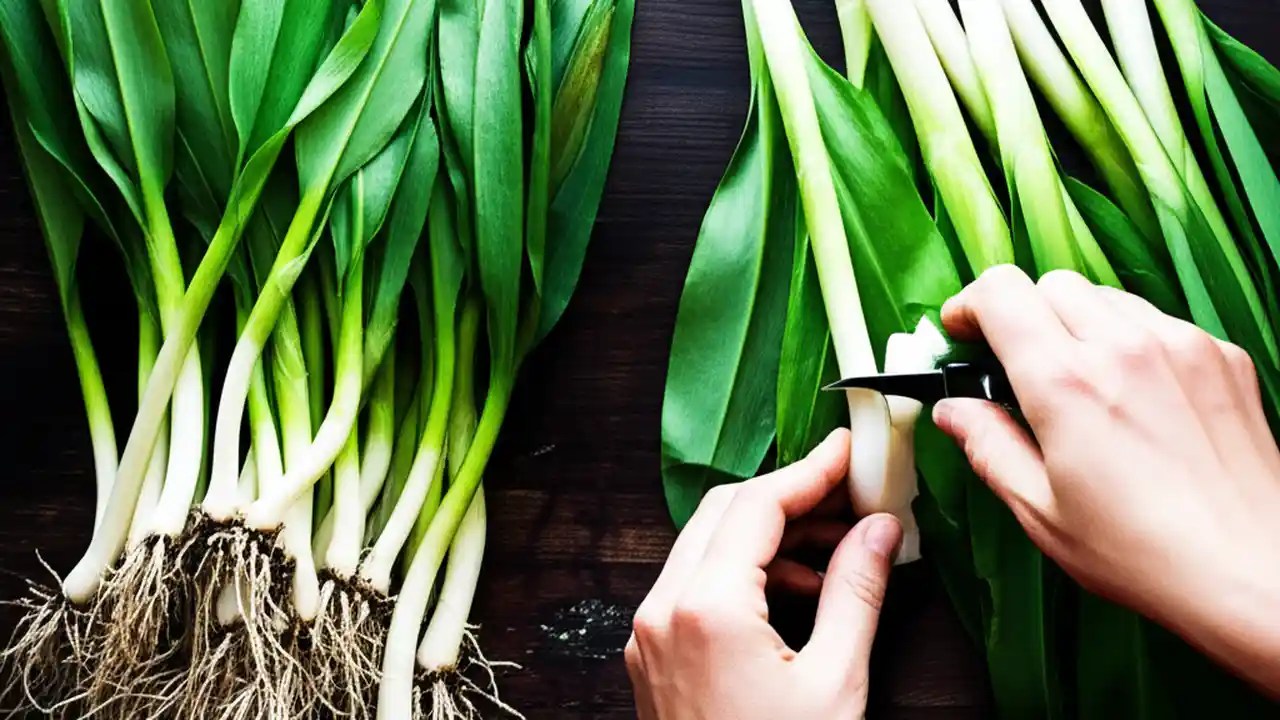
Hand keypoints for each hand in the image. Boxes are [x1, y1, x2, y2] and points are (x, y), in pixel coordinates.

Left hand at [626, 430, 902, 718]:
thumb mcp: (836, 682)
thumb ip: (856, 593)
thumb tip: (880, 530)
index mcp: (705, 608)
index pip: (758, 505)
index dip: (809, 472)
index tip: (848, 452)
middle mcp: (662, 610)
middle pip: (724, 514)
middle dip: (789, 497)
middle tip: (849, 495)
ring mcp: (650, 634)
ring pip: (706, 547)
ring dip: (767, 535)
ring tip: (835, 548)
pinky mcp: (653, 657)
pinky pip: (695, 587)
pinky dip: (743, 573)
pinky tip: (796, 590)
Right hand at [935, 266, 1279, 693]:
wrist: (1255, 573)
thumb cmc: (1146, 554)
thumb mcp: (1041, 511)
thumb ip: (988, 446)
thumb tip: (954, 410)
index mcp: (1066, 383)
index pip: (1001, 292)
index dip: (969, 304)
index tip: (963, 330)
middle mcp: (1124, 347)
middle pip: (1051, 285)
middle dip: (1022, 316)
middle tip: (1015, 364)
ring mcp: (1180, 345)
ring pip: (1105, 298)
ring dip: (1077, 324)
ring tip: (1079, 383)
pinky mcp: (1221, 356)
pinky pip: (1158, 322)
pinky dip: (1132, 343)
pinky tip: (1135, 397)